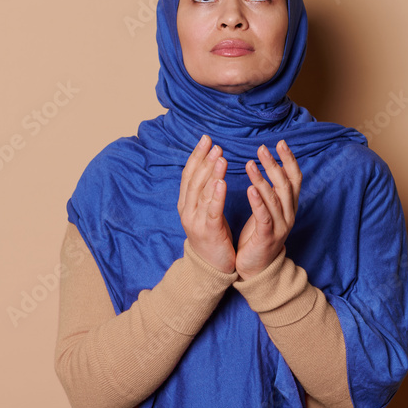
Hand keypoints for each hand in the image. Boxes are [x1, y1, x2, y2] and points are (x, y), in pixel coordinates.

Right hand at [177, 135, 235, 274]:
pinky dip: (216, 195)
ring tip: (221, 157)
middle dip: (204, 161)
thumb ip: (204, 191)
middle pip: (193, 181)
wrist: (211, 268)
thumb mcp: (205, 210)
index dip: (196, 156)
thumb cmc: (212, 235)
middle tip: (215, 145)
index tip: (206, 139)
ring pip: (202, 193)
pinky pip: (212, 211)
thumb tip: (210, 165)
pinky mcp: (209, 232)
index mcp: (185, 204)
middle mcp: (187, 210)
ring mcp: (196, 222)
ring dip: (211, 173)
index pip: (188, 175)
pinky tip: (221, 182)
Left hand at [234, 140, 301, 280]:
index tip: (280, 142)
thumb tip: (273, 164)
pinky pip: (265, 217)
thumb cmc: (258, 235)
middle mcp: (288, 214)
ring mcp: (280, 226)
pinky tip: (250, 189)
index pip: (294, 178)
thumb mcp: (268, 209)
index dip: (289, 160)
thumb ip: (272, 190)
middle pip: (286, 185)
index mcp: (288, 206)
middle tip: (261, 148)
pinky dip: (259, 202)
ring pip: (275, 199)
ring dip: (263, 180)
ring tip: (250, 164)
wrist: (256, 268)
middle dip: (274, 165)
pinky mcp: (268, 237)